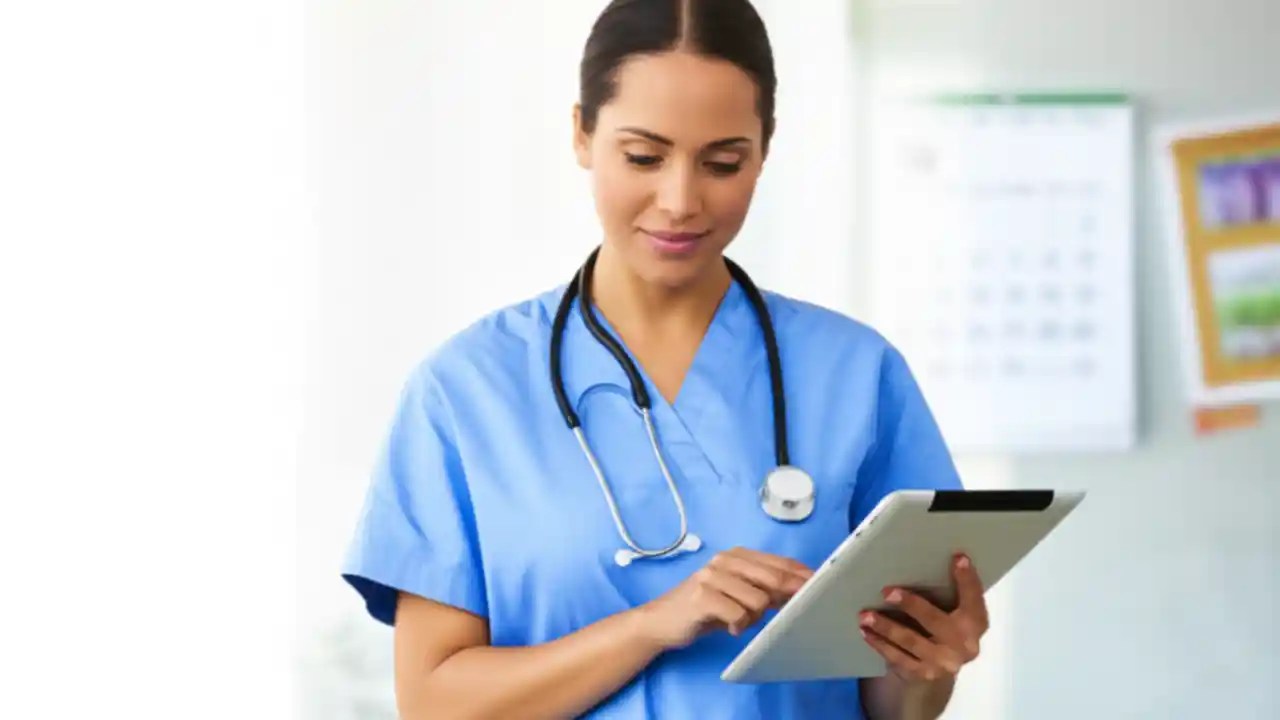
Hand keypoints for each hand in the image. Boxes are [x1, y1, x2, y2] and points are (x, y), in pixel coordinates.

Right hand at [637, 547, 812, 650]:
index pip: (779, 563)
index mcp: (736, 555)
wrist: (661, 622)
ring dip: (754, 618)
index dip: (803, 576)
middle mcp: (724, 560)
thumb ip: (764, 589)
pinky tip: (728, 628)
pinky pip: (738, 615)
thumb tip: (801, 590)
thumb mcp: (737, 595)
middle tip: (797, 612)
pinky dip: (738, 626)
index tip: (823, 588)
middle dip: (790, 597)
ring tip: (739, 621)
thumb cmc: (704, 609)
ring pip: (758, 600)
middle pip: (774, 578)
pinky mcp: (702, 597)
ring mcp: (711, 576)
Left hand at [859, 554, 988, 682]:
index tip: (958, 558)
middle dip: (911, 605)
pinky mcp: (922, 674)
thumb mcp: (955, 613)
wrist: (941, 672)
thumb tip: (926, 560)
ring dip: (885, 627)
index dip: (967, 579)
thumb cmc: (945, 628)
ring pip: (910, 641)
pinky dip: (880, 644)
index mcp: (975, 623)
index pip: (973, 598)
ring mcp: (943, 662)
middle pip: (935, 621)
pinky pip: (897, 657)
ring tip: (865, 615)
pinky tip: (866, 632)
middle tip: (886, 592)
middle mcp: (963, 645)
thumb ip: (950, 593)